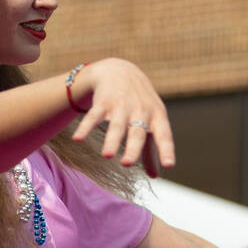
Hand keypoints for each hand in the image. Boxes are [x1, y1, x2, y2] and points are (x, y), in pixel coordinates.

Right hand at [71, 58, 174, 175]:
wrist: (120, 70)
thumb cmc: (140, 104)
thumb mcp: (151, 122)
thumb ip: (152, 150)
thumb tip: (155, 177)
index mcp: (156, 117)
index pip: (163, 135)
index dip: (166, 150)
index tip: (169, 165)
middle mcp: (140, 111)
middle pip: (137, 132)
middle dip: (132, 147)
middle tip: (127, 164)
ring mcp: (121, 106)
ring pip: (116, 125)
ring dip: (111, 140)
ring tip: (107, 155)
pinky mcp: (103, 102)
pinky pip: (94, 116)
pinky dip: (85, 127)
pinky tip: (78, 139)